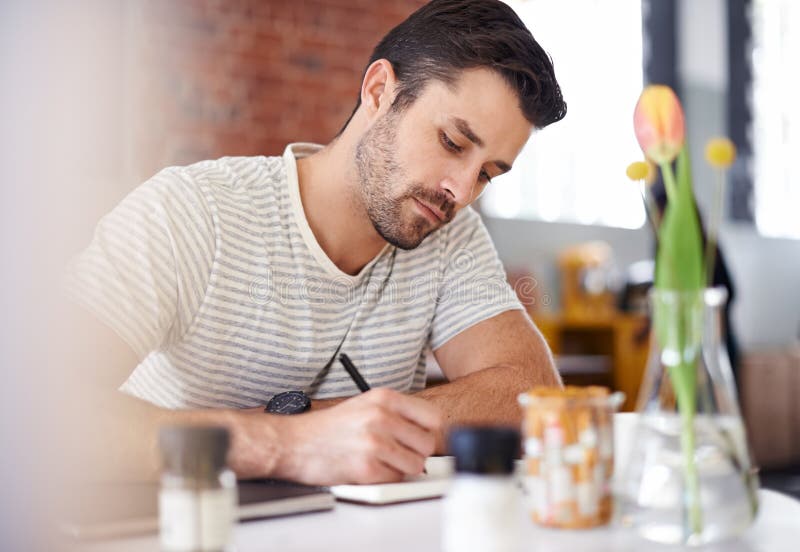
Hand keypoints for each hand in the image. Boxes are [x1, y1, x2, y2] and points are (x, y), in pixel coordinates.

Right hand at [273, 388, 441, 484]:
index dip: (429, 431)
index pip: (432, 417)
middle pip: (427, 443)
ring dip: (402, 468)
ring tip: (381, 461)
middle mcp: (381, 417)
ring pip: (415, 465)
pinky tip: (367, 468)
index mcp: (384, 398)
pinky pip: (395, 479)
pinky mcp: (366, 468)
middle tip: (399, 454)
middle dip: (416, 453)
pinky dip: (384, 479)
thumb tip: (429, 431)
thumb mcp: (365, 405)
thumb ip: (396, 413)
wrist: (293, 443)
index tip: (420, 438)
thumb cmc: (329, 427)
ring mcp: (374, 442)